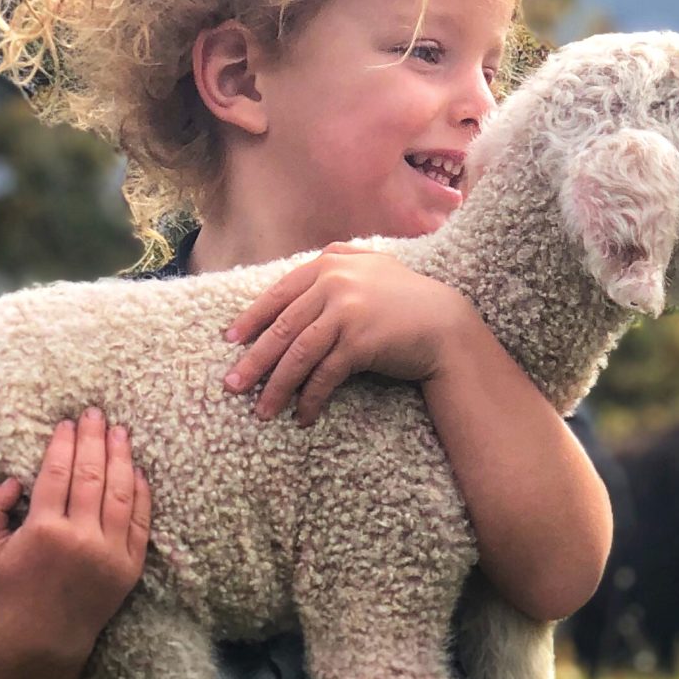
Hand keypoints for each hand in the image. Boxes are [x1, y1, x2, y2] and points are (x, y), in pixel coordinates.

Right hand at [0, 409, 152, 651]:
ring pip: (120, 493)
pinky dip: (140, 493)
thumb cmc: (13, 588)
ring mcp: (109, 553)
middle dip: (95, 439)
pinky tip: (136, 471)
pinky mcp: (129, 566)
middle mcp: (80, 539)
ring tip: (120, 433)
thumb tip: (14, 479)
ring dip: (121, 458)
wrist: (46, 637)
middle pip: (92, 475)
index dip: (64, 444)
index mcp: (44, 531)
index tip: (67, 423)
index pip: (57, 473)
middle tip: (97, 414)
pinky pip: (140, 522)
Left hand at [223, 247, 486, 426]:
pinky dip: (311, 399)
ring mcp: (347, 311)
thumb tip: (295, 292)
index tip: (232, 341)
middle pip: (282, 327)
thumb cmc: (406, 301)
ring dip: (276, 387)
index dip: (252, 319)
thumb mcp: (370, 271)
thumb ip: (336, 270)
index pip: (280, 293)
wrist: (446, 324)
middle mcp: (335, 281)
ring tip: (261, 411)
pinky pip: (324, 375)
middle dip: (254, 360)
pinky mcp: (359, 341)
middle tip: (232, 386)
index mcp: (331, 262)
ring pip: (298, 354)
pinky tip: (303, 416)